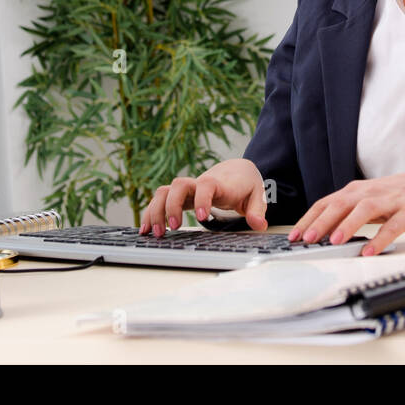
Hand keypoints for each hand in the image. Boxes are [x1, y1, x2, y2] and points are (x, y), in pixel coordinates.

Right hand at [139, 158, 268, 236]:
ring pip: (164, 192)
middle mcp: (199, 183)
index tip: (201, 217)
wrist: (236, 170)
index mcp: (219, 183)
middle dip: (173, 206)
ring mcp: (187, 190)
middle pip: (178, 185)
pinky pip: (160, 201)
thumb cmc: (245, 183)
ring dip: (156, 211)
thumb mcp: (257, 195)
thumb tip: (259, 224)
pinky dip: (150, 214)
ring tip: (156, 234)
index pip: (207, 185)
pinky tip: (146, 230)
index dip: (203, 199)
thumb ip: (257, 209)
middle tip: (174, 228)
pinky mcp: (180, 197)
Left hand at [288, 168, 404, 255]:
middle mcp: (369, 193)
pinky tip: (370, 250)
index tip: (294, 236)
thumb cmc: (397, 195)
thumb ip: (347, 213)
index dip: (309, 219)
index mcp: (356, 191)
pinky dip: (380, 238)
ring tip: (335, 242)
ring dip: (348, 225)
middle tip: (307, 239)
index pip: (326, 203)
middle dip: (321, 222)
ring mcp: (389, 201)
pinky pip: (392, 226)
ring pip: (364, 211)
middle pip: (340, 204)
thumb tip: (321, 232)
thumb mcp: (368, 200)